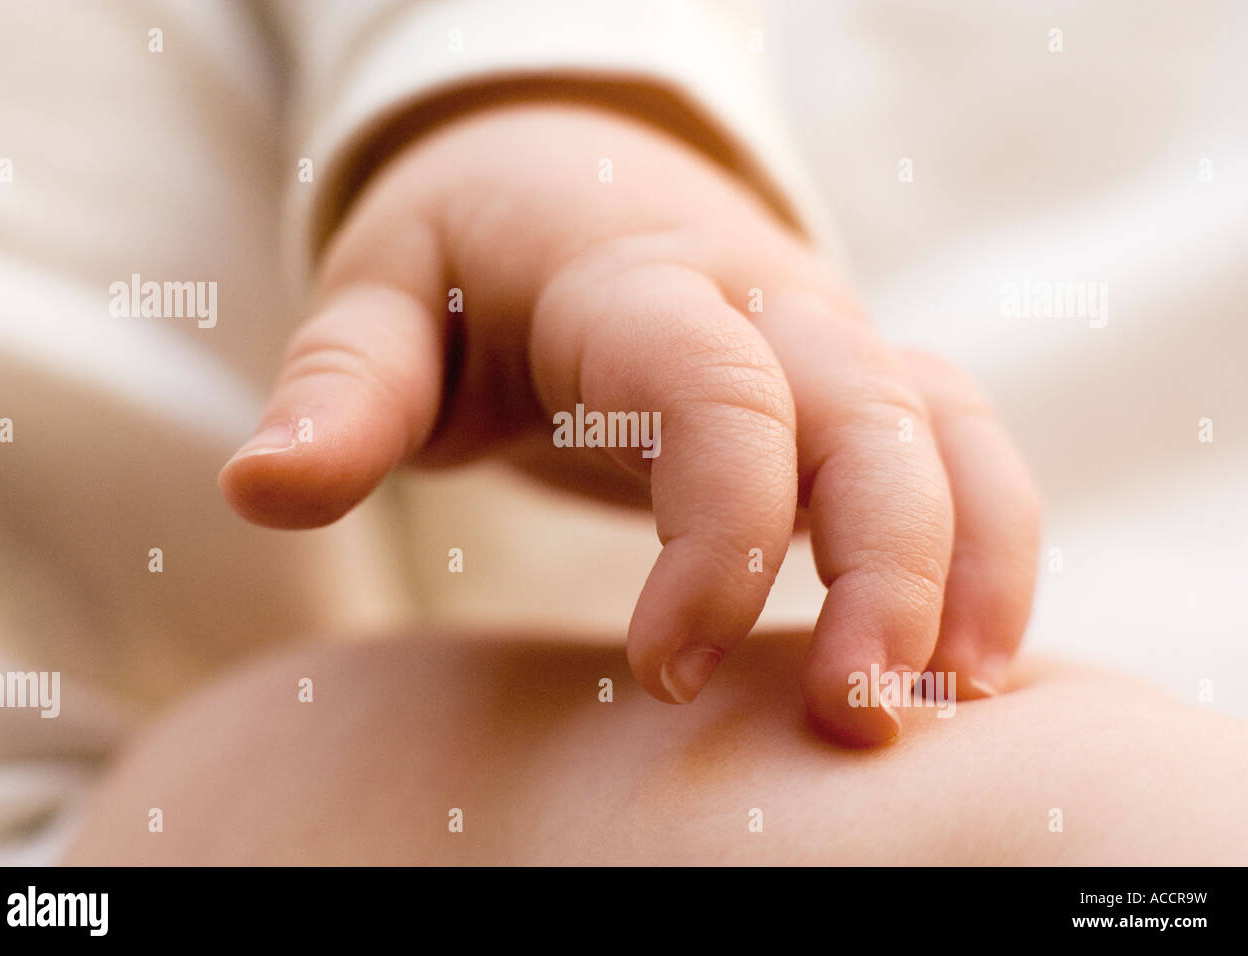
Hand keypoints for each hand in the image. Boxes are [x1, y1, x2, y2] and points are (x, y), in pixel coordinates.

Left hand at [219, 102, 1040, 744]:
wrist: (574, 167)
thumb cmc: (472, 256)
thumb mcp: (384, 297)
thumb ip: (341, 389)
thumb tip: (258, 489)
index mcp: (634, 284)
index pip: (716, 393)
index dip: (717, 536)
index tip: (658, 675)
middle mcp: (761, 303)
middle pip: (868, 418)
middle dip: (885, 573)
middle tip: (847, 725)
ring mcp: (825, 336)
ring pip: (944, 429)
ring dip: (966, 566)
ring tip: (942, 707)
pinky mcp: (858, 376)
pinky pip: (961, 444)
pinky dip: (989, 543)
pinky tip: (969, 658)